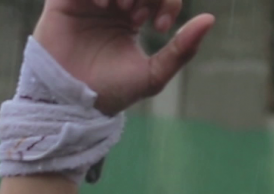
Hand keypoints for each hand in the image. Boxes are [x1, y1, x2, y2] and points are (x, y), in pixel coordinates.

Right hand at [33, 0, 214, 115]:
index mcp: (132, 17)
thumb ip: (182, 50)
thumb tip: (210, 19)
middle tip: (138, 15)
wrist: (69, 103)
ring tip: (121, 8)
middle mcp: (111, 4)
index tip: (160, 26)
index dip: (167, 0)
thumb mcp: (152, 75)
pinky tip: (102, 4)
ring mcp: (89, 0)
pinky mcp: (63, 0)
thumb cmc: (109, 92)